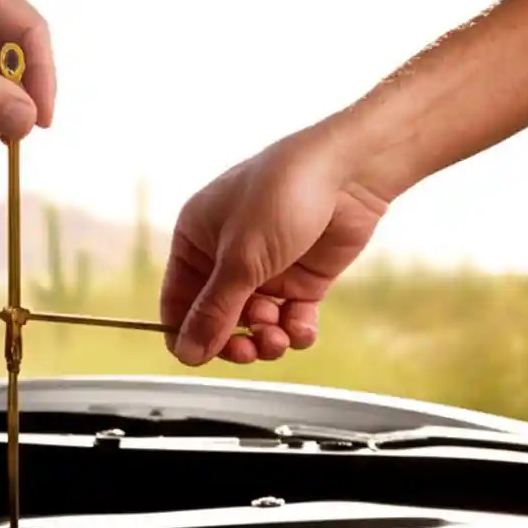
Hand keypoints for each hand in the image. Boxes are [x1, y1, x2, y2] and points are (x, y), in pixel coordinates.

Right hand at [159, 130, 389, 365]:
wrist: (348, 171)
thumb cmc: (281, 194)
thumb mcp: (240, 259)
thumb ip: (215, 312)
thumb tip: (188, 353)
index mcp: (196, 241)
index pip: (178, 300)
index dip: (186, 332)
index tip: (200, 356)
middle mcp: (226, 257)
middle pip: (218, 319)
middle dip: (234, 339)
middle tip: (248, 352)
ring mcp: (265, 269)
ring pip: (256, 324)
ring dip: (267, 339)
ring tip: (279, 338)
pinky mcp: (300, 277)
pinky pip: (290, 317)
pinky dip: (295, 330)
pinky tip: (301, 329)